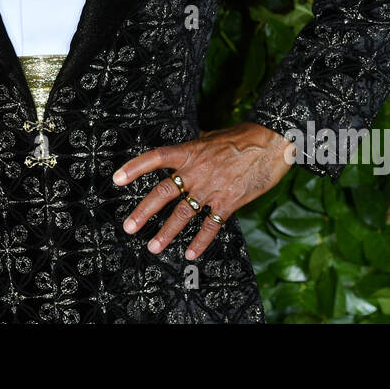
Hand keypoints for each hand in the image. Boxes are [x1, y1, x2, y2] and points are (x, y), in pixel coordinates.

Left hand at [112, 122, 293, 260]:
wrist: (272, 142)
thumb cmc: (244, 136)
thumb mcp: (213, 136)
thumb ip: (197, 145)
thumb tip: (188, 148)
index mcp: (190, 151)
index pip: (156, 158)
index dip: (135, 167)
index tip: (117, 179)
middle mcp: (197, 170)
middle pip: (164, 192)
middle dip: (144, 211)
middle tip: (129, 227)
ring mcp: (212, 187)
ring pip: (183, 213)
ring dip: (166, 232)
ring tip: (153, 246)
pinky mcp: (229, 202)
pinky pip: (210, 225)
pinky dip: (200, 241)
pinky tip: (190, 253)